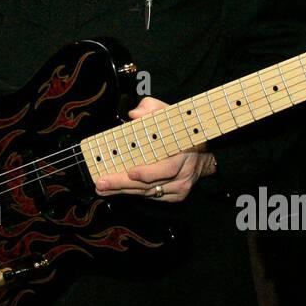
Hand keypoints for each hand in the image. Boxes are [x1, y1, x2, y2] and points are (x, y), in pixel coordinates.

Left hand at [95, 97, 216, 202]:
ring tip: (102, 188)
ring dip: (123, 191)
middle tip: (101, 183)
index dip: (148, 172)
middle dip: (123, 184)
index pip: (167, 168)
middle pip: (151, 184)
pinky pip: (153, 196)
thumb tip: (134, 114)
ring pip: (149, 192)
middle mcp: (183, 173)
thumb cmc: (182, 131)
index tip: (131, 171)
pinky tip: (117, 191)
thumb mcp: (170, 114)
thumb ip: (151, 109)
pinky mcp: (176, 195)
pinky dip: (134, 193)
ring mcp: (181, 187)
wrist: (204, 153)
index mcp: (184, 153)